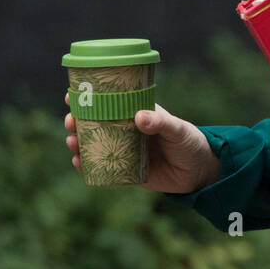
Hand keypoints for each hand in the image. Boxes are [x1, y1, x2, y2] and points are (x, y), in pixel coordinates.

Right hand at [64, 91, 220, 192]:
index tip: (71, 96)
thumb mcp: (177, 129)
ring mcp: (123, 151)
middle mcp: (125, 131)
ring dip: (77, 143)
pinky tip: (78, 163)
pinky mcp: (125, 171)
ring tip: (72, 143)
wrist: (200, 172)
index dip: (87, 99)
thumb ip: (161, 123)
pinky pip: (101, 168)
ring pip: (93, 145)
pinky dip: (87, 166)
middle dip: (76, 122)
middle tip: (70, 122)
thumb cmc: (189, 142)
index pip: (107, 103)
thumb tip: (139, 117)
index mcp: (135, 114)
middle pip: (93, 124)